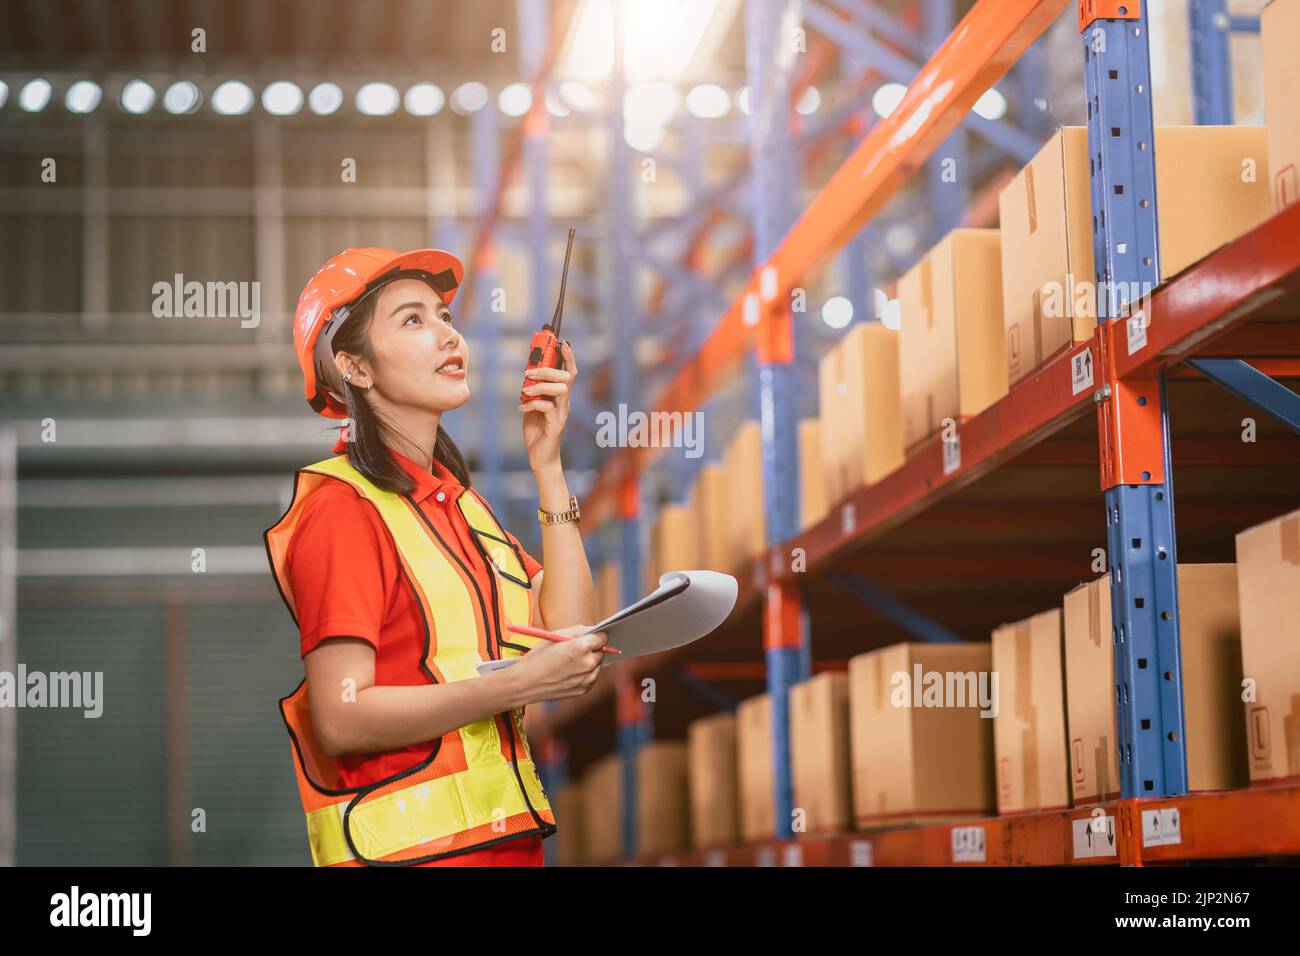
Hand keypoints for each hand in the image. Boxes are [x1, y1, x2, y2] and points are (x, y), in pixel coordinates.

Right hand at [507, 625, 607, 704]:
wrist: (526, 683)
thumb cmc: (538, 657)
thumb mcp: (555, 636)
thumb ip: (578, 630)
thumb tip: (592, 629)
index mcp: (581, 647)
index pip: (602, 637)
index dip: (596, 636)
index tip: (592, 636)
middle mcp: (588, 663)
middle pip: (601, 651)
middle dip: (593, 649)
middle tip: (578, 649)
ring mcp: (587, 679)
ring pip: (598, 665)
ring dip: (590, 661)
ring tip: (572, 661)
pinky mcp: (584, 690)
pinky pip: (592, 677)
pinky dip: (586, 674)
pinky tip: (570, 671)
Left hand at [520, 341, 575, 472]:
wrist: (540, 457)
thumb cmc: (538, 431)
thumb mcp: (532, 407)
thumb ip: (532, 392)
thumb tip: (527, 377)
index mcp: (560, 396)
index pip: (569, 372)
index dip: (568, 357)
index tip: (562, 342)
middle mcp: (564, 403)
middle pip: (566, 377)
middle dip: (549, 369)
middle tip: (530, 371)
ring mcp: (562, 413)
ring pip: (561, 389)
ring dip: (542, 385)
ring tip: (526, 389)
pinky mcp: (557, 424)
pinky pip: (548, 407)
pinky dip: (533, 403)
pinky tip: (522, 407)